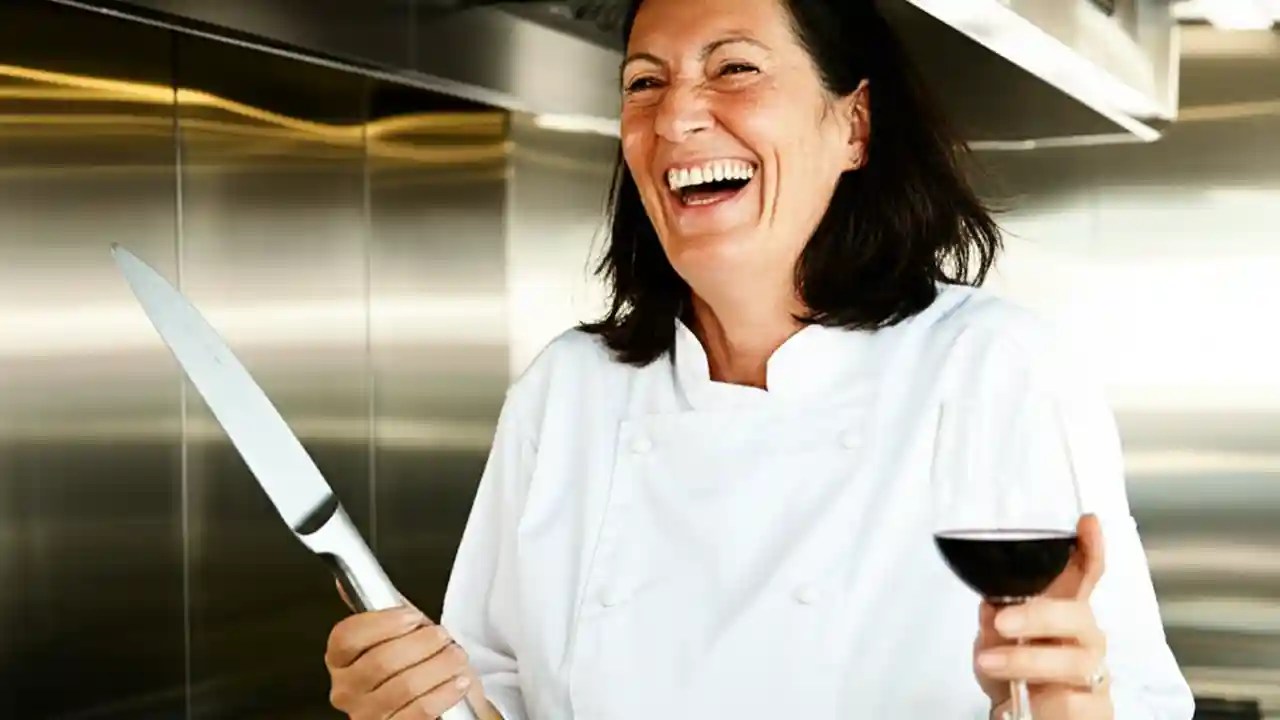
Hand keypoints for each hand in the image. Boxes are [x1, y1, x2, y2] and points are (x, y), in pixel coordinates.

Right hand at [325, 585, 493, 718]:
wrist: (445, 703)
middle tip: (442, 637)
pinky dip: (444, 692)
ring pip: (404, 685)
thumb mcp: (400, 629)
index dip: (383, 624)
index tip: (412, 617)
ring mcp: (367, 716)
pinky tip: (457, 681)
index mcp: (341, 660)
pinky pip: (419, 710)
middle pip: (380, 661)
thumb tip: (345, 580)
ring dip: (439, 666)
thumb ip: (377, 606)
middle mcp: (347, 690)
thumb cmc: (421, 665)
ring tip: (455, 657)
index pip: (346, 637)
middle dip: (421, 644)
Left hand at [973, 514, 1112, 719]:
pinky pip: (1077, 703)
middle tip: (1001, 621)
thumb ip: (992, 626)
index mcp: (1062, 614)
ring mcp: (1095, 674)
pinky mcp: (1096, 709)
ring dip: (1026, 660)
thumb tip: (991, 608)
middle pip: (1079, 614)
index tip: (1087, 522)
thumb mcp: (993, 646)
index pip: (1085, 576)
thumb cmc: (1015, 675)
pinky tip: (1024, 699)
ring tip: (989, 663)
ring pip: (1074, 661)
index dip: (1090, 548)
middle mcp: (1084, 638)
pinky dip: (1044, 698)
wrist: (1026, 719)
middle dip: (1039, 615)